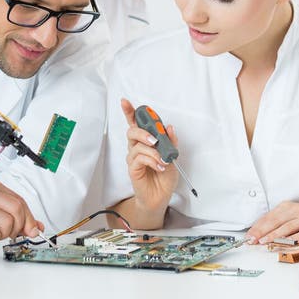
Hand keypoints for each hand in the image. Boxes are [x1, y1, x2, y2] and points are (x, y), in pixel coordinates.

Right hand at [120, 98, 178, 216]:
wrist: (161, 196)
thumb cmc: (165, 176)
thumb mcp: (173, 156)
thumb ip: (171, 141)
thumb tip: (169, 127)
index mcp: (146, 141)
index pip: (136, 123)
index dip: (130, 112)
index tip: (125, 101)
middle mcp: (137, 147)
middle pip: (132, 131)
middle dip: (143, 131)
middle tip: (155, 139)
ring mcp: (134, 157)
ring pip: (137, 145)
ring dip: (153, 150)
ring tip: (163, 160)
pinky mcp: (133, 168)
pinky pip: (139, 158)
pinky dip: (152, 160)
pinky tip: (160, 166)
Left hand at [246, 200, 298, 244]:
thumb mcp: (294, 213)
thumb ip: (281, 221)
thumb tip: (263, 231)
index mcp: (287, 206)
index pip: (269, 217)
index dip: (257, 226)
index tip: (248, 235)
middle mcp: (295, 211)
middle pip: (275, 221)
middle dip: (261, 231)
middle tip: (251, 239)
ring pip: (286, 227)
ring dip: (273, 235)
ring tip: (263, 241)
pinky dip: (293, 239)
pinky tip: (285, 243)